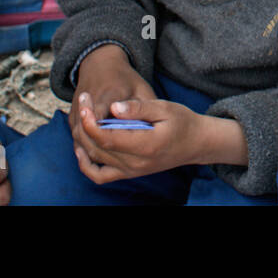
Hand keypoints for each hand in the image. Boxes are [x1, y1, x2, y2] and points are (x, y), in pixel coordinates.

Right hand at [68, 45, 156, 157]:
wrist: (100, 65)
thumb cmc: (125, 78)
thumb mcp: (141, 88)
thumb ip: (144, 108)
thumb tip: (148, 128)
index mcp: (105, 95)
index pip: (102, 121)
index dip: (114, 139)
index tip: (130, 151)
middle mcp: (85, 106)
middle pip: (90, 137)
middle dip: (107, 152)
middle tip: (129, 162)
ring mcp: (75, 114)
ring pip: (82, 142)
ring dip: (99, 155)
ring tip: (121, 164)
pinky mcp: (72, 120)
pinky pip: (78, 142)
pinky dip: (90, 153)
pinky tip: (108, 160)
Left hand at [72, 96, 245, 182]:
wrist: (195, 143)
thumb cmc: (182, 121)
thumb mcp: (165, 107)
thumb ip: (139, 108)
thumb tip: (113, 107)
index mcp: (146, 145)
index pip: (107, 137)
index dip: (91, 121)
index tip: (85, 102)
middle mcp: (136, 163)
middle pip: (97, 148)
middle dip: (84, 124)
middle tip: (82, 102)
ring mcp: (132, 171)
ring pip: (95, 159)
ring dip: (83, 139)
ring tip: (82, 117)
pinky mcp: (129, 174)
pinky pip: (100, 176)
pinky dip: (86, 164)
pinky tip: (82, 148)